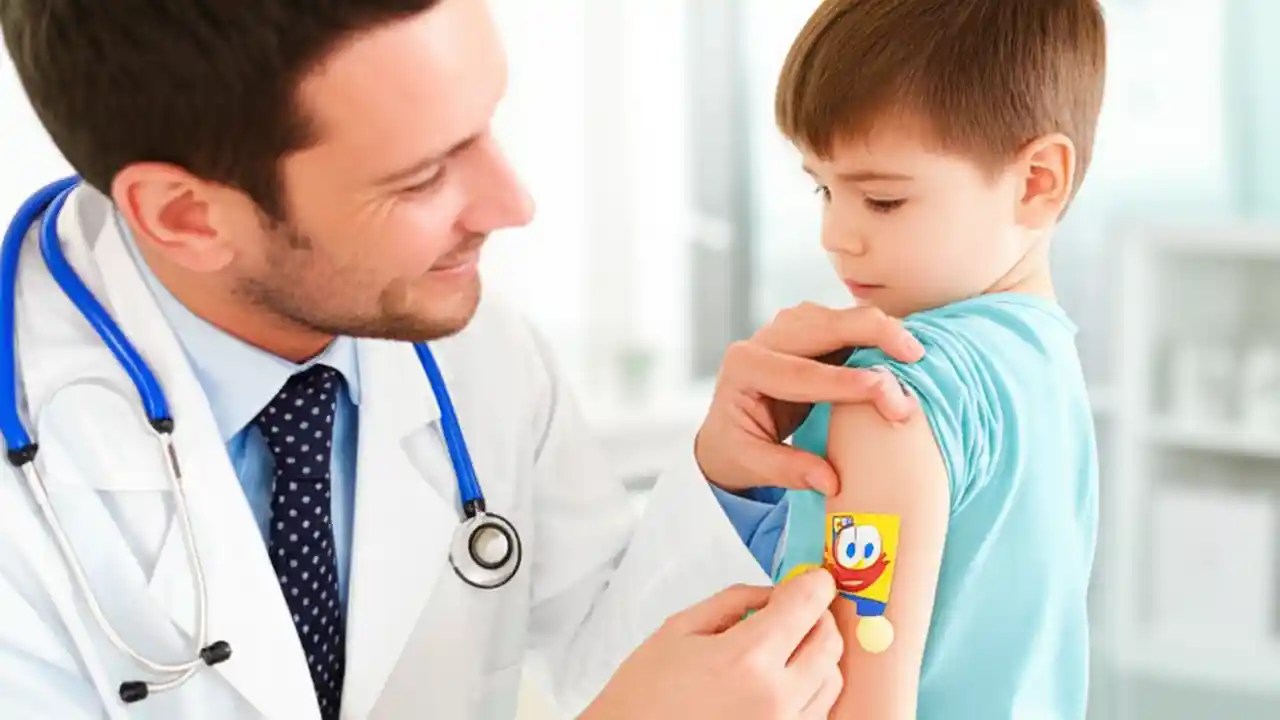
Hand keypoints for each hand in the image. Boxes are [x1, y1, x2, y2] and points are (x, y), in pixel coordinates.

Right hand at [580, 570, 843, 719]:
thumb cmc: (645, 692)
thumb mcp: (679, 629)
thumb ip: (734, 602)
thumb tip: (774, 593)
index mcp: (746, 658)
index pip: (808, 604)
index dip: (813, 583)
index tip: (809, 579)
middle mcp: (777, 697)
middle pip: (829, 641)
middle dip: (818, 616)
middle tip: (795, 611)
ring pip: (831, 680)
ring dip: (817, 655)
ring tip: (785, 650)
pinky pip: (818, 712)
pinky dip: (810, 690)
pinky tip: (780, 683)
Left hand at [696, 303, 923, 495]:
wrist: (724, 431)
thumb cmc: (736, 448)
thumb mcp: (749, 463)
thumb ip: (786, 471)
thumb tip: (829, 481)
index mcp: (745, 367)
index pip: (801, 372)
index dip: (845, 381)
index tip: (884, 389)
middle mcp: (763, 340)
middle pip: (823, 325)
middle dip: (873, 335)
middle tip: (915, 355)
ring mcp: (785, 330)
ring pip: (838, 317)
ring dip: (879, 330)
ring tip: (914, 352)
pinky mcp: (806, 331)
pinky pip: (844, 324)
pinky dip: (874, 333)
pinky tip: (900, 347)